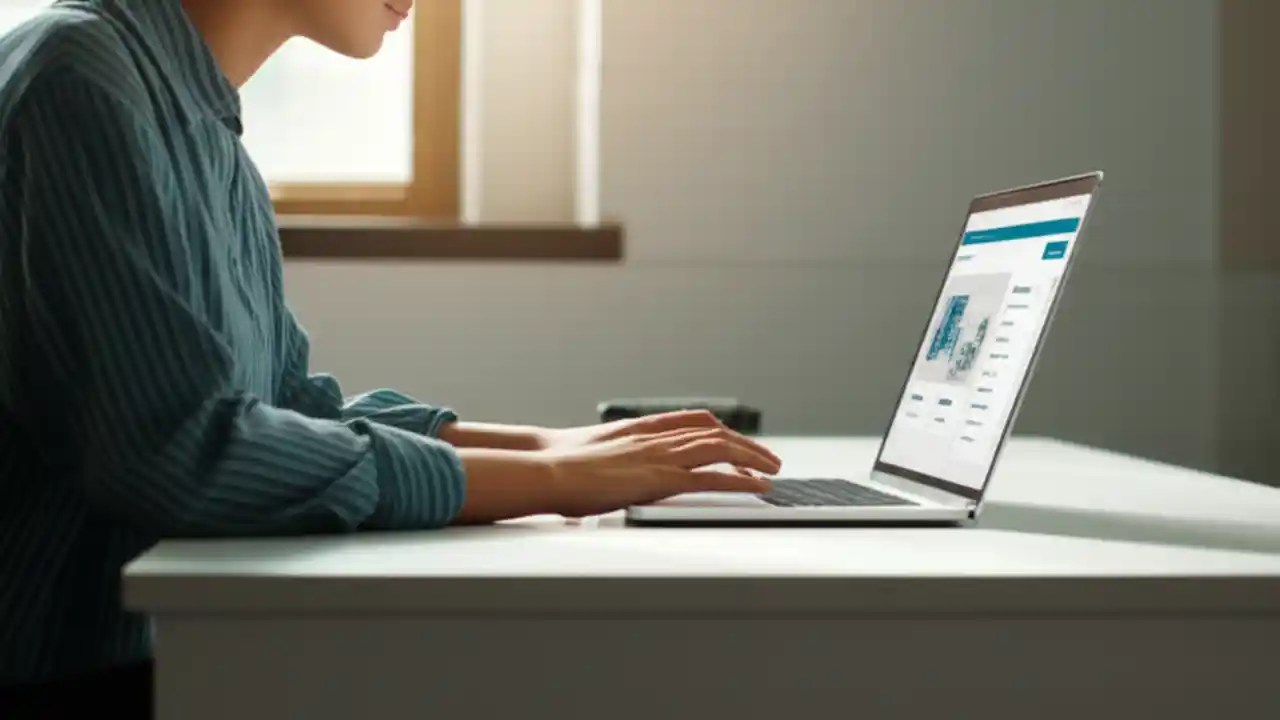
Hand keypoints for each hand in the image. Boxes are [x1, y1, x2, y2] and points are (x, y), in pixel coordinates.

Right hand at [542, 425, 780, 517]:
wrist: (545, 467)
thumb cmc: (559, 465)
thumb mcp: (594, 451)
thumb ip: (615, 455)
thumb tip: (617, 470)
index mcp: (640, 427)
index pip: (693, 420)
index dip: (721, 430)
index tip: (737, 440)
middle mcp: (655, 437)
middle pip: (715, 432)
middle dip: (747, 445)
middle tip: (769, 458)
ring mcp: (659, 456)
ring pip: (719, 449)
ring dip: (752, 459)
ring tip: (773, 471)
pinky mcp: (659, 480)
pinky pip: (709, 478)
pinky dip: (738, 481)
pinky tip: (757, 487)